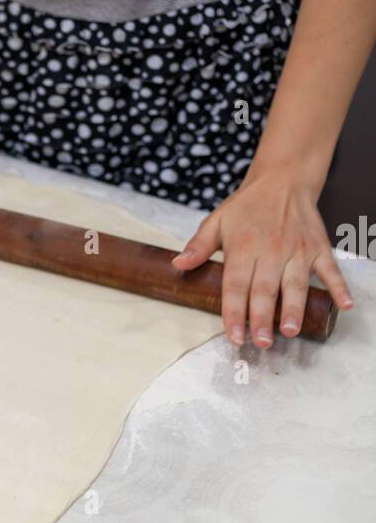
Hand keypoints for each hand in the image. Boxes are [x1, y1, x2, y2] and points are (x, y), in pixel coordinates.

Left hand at [170, 168, 352, 346]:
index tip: (234, 337)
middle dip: (263, 318)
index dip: (234, 313)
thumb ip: (198, 246)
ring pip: (296, 283)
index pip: (236, 286)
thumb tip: (178, 265)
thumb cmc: (247, 207)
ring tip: (290, 331)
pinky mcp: (318, 248)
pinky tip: (344, 305)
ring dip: (294, 308)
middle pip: (265, 290)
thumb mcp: (216, 221)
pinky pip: (331, 269)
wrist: (283, 180)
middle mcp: (271, 251)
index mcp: (243, 248)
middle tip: (262, 342)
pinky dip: (339, 287)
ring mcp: (297, 250)